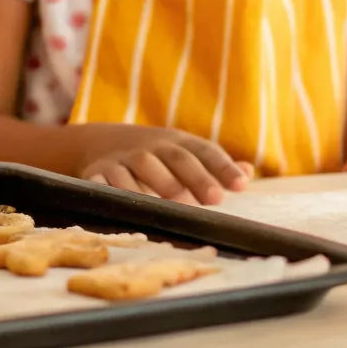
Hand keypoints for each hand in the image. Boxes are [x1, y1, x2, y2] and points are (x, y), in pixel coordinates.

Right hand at [75, 124, 250, 205]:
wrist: (102, 144)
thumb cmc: (155, 157)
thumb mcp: (182, 155)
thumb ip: (213, 167)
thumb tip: (248, 172)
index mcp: (175, 143)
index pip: (204, 151)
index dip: (223, 167)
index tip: (242, 185)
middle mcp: (151, 147)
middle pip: (175, 157)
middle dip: (196, 177)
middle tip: (215, 199)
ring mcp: (124, 158)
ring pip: (141, 165)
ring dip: (159, 184)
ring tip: (177, 204)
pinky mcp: (98, 173)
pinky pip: (105, 180)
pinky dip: (112, 189)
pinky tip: (126, 203)